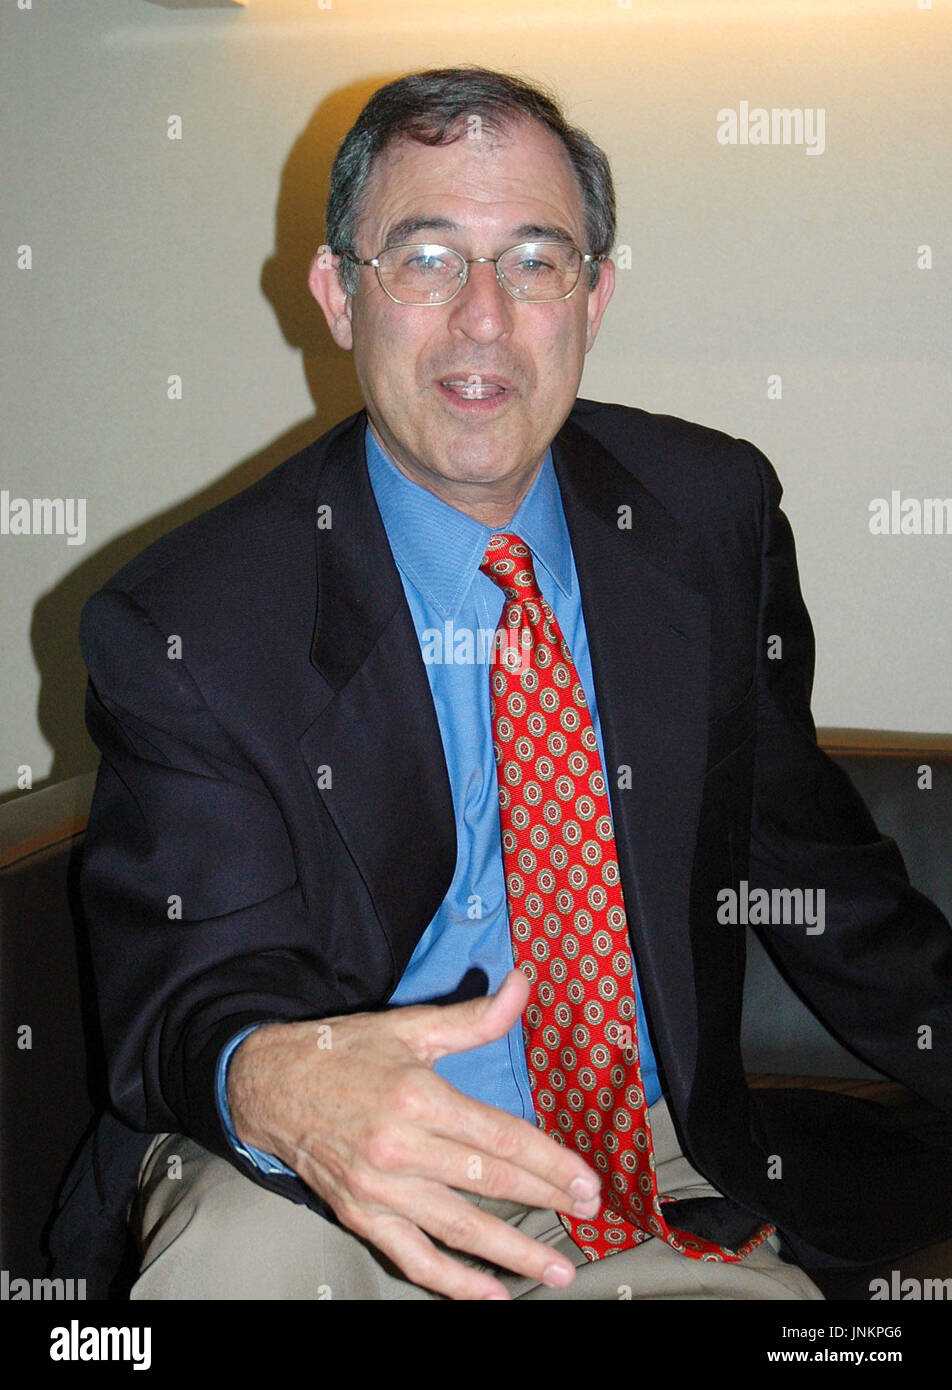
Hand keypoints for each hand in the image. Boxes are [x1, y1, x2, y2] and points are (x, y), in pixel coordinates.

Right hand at [227, 968, 601, 1298]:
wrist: (268, 1085)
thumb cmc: (343, 1053)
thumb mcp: (409, 1027)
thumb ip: (472, 1018)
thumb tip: (521, 987)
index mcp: (417, 1097)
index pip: (500, 1137)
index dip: (549, 1162)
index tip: (585, 1180)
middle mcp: (399, 1148)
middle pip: (488, 1182)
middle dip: (544, 1201)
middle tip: (587, 1216)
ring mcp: (378, 1189)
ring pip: (458, 1228)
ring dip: (511, 1253)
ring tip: (554, 1270)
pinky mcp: (360, 1216)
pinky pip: (413, 1258)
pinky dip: (453, 1282)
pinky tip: (490, 1295)